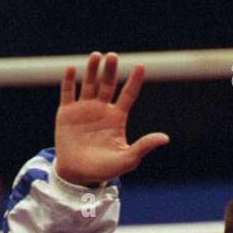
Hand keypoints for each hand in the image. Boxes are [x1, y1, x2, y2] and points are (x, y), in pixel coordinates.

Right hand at [54, 51, 169, 185]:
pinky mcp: (67, 112)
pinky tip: (71, 69)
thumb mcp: (127, 159)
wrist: (78, 175)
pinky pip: (67, 92)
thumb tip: (165, 138)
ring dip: (92, 69)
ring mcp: (84, 109)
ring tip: (96, 56)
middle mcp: (101, 109)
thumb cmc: (104, 169)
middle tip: (112, 57)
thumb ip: (144, 146)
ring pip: (89, 83)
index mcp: (117, 118)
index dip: (135, 81)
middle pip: (108, 84)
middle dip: (110, 70)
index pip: (128, 95)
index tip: (141, 66)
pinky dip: (68, 80)